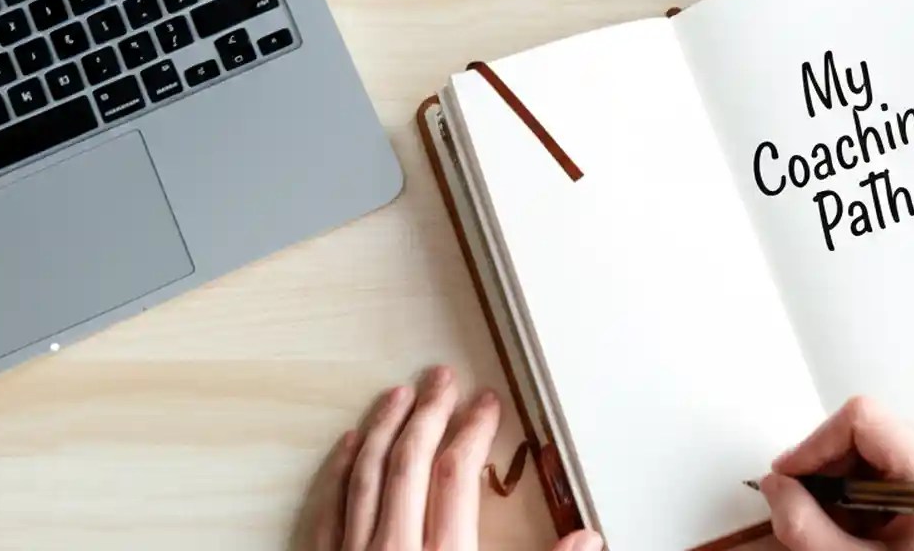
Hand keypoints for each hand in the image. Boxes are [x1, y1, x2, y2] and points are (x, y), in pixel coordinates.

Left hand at [294, 366, 602, 550]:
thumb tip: (586, 540)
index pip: (456, 474)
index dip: (473, 432)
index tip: (486, 405)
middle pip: (408, 462)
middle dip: (427, 413)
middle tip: (441, 379)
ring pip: (363, 475)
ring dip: (381, 429)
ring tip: (395, 395)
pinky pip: (327, 509)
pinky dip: (339, 471)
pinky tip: (349, 448)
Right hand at [760, 397, 913, 550]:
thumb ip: (805, 525)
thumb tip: (776, 487)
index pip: (863, 420)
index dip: (815, 445)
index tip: (789, 478)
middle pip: (869, 435)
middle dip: (828, 472)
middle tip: (806, 511)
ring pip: (877, 456)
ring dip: (844, 490)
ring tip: (841, 534)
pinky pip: (894, 478)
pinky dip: (866, 503)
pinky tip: (864, 538)